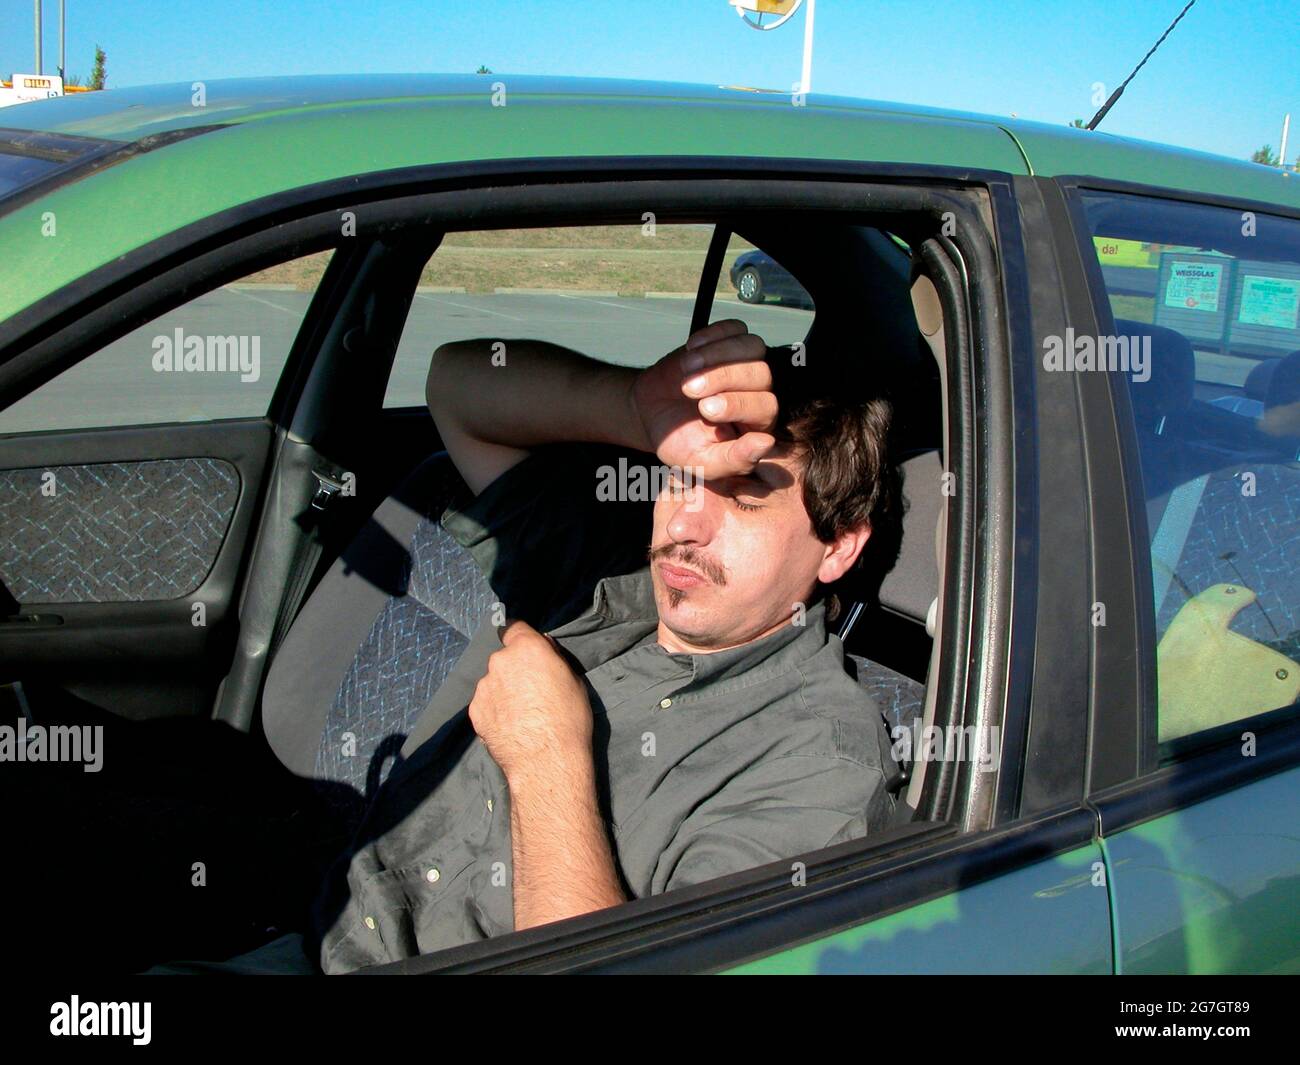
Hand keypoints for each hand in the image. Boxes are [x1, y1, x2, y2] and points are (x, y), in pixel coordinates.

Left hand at [469, 619, 592, 782]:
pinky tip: (509, 726)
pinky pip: (485, 703)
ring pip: (493, 682)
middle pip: (505, 658)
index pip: (513, 627)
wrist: (546, 761)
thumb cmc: (569, 719)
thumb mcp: (574, 681)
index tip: (525, 647)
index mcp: (527, 649)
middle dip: (514, 669)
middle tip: (530, 691)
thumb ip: (554, 659)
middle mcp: (500, 662)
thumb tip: (543, 646)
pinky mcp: (475, 711)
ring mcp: (484, 687)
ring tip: (520, 715)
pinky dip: (494, 710)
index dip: (519, 636)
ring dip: (503, 691)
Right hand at [630, 320, 778, 478]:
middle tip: (690, 390)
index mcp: (756, 424)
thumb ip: (733, 461)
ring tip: (687, 367)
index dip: (738, 405)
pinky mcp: (728, 342)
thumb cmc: (679, 441)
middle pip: (761, 374)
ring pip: (753, 347)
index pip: (766, 408)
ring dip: (719, 355)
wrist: (651, 413)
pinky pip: (735, 328)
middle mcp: (757, 392)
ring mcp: (745, 363)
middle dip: (724, 379)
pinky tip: (690, 349)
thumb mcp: (700, 463)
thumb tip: (765, 443)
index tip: (705, 410)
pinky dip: (714, 335)